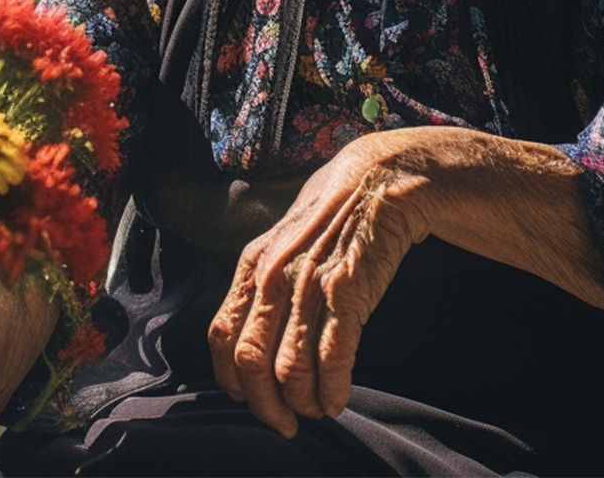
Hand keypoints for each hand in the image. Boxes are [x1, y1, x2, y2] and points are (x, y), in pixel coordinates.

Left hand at [207, 131, 435, 436]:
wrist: (380, 180)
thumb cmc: (333, 214)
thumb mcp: (283, 239)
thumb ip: (264, 278)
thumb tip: (251, 326)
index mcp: (252, 265)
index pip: (223, 336)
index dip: (233, 379)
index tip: (249, 399)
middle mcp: (273, 277)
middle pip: (250, 362)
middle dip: (265, 404)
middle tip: (284, 423)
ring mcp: (309, 285)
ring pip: (289, 368)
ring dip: (301, 402)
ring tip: (316, 411)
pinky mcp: (347, 292)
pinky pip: (331, 358)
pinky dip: (332, 390)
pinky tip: (337, 401)